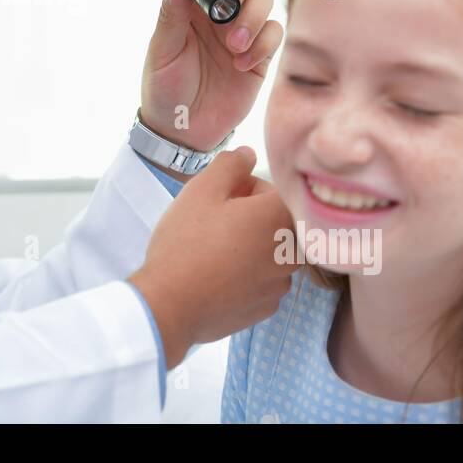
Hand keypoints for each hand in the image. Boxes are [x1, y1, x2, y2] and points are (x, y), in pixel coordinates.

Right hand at [128, 147, 296, 365]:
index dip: (244, 189)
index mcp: (280, 217)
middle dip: (250, 218)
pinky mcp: (266, 307)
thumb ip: (231, 164)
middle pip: (275, 222)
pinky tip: (216, 276)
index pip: (274, 189)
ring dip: (249, 247)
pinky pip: (261, 281)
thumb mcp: (202, 189)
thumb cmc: (186, 242)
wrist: (171, 304)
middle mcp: (291, 252)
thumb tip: (249, 154)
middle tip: (213, 223)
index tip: (220, 199)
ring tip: (213, 251)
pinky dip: (245, 275)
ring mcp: (280, 284)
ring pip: (269, 252)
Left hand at [139, 0, 283, 153]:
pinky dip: (263, 43)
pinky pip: (276, 33)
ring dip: (254, 15)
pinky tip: (241, 64)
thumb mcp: (162, 51)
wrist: (184, 132)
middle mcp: (219, 12)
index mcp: (192, 4)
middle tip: (226, 12)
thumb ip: (171, 14)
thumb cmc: (164, 88)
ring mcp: (242, 30)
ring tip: (234, 46)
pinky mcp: (261, 54)